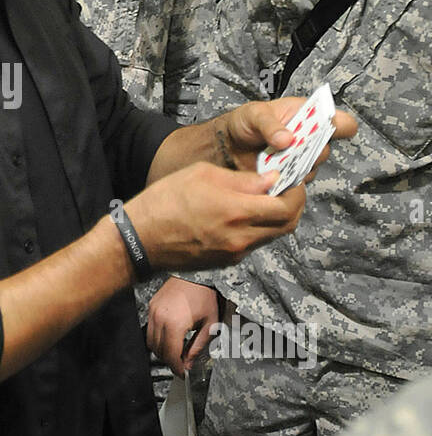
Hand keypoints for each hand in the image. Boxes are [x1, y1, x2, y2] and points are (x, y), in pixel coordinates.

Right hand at [125, 160, 305, 272]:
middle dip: (293, 205)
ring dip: (275, 218)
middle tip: (286, 190)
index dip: (296, 191)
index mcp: (237, 212)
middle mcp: (241, 237)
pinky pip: (253, 244)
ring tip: (263, 200)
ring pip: (272, 235)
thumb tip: (269, 180)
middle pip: (287, 225)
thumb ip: (241, 179)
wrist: (139, 240)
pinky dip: (257, 228)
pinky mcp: (226, 261)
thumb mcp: (202, 175)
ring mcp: (235, 253)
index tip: (292, 179)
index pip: (287, 206)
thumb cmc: (164, 203)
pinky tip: (242, 214)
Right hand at [147, 278, 218, 375]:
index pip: (171, 355)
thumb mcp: (209, 324)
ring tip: (176, 352)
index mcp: (175, 324)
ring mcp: (153, 312)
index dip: (177, 368)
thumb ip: (198, 346)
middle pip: (159, 351)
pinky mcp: (151, 307)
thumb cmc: (204, 296)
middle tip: (181, 364)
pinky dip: (157, 338)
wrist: (195, 274)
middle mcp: (160, 319)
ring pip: (151, 342)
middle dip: (170, 361)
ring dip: (162, 351)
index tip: (184, 373)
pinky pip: (150, 329)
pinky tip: (170, 338)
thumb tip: (190, 362)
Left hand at [215, 98, 356, 177]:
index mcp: (309, 115)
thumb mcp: (254, 115)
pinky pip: (297, 183)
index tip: (327, 129)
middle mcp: (311, 138)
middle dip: (307, 151)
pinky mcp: (291, 176)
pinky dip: (286, 179)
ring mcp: (302, 159)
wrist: (229, 144)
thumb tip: (286, 139)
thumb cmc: (246, 122)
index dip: (341, 125)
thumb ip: (269, 125)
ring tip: (274, 160)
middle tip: (289, 148)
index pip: (340, 121)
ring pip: (311, 168)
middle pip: (325, 150)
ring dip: (294, 166)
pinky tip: (271, 173)